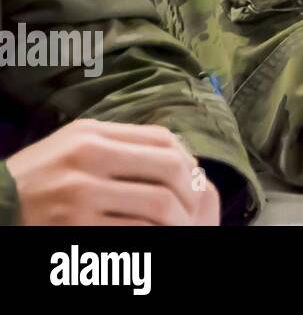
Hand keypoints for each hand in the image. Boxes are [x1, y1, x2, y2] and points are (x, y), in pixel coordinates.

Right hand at [7, 120, 218, 224]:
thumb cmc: (37, 175)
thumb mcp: (72, 144)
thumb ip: (119, 142)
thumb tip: (176, 151)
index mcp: (91, 135)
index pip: (162, 139)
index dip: (187, 158)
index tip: (194, 175)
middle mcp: (88, 159)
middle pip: (168, 169)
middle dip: (191, 190)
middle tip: (193, 205)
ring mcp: (81, 195)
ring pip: (157, 204)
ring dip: (178, 218)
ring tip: (181, 226)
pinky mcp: (75, 227)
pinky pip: (134, 232)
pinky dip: (153, 236)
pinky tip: (155, 238)